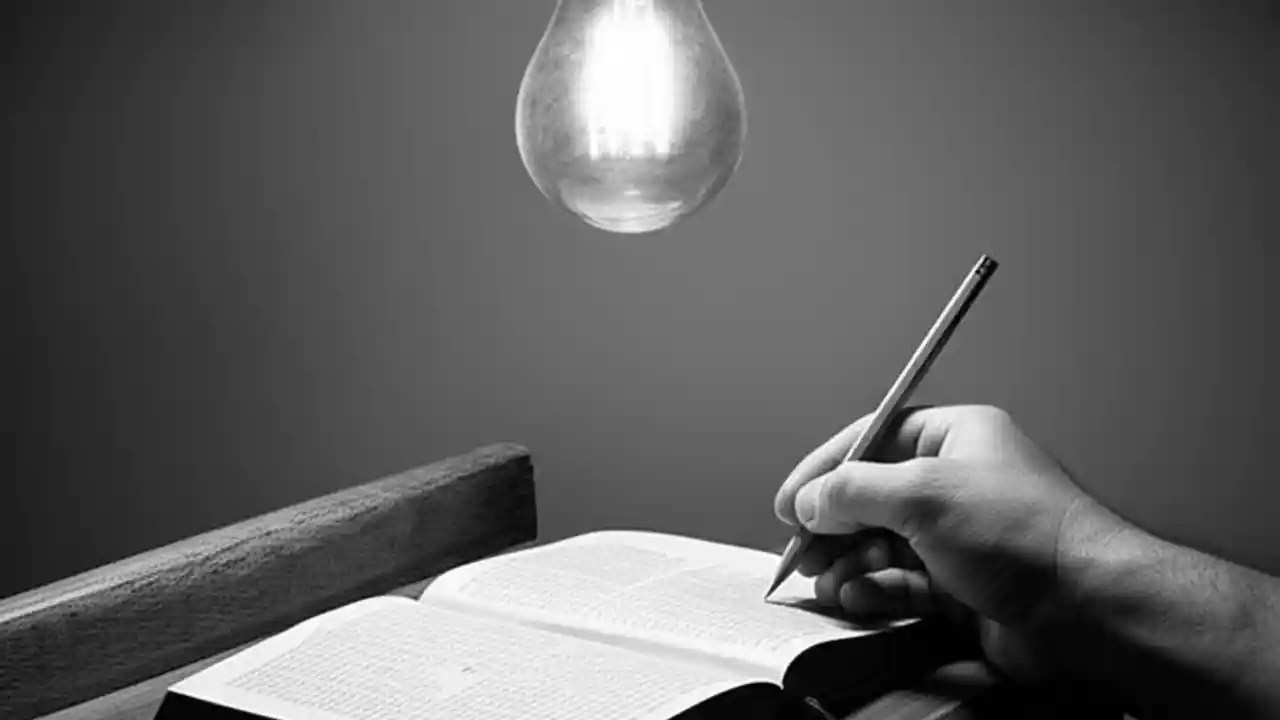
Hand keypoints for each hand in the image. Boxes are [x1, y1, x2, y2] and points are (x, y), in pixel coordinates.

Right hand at [774, 405, 1121, 682]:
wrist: (1085, 611)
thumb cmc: (1025, 536)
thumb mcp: (923, 494)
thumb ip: (853, 491)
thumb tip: (811, 501)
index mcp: (956, 438)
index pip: (872, 440)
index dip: (825, 470)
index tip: (791, 501)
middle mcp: (956, 483)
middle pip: (870, 497)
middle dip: (831, 526)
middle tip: (801, 550)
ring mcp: (958, 537)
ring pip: (880, 545)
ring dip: (846, 563)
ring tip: (827, 580)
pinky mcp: (960, 586)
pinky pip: (899, 583)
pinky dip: (873, 590)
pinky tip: (858, 597)